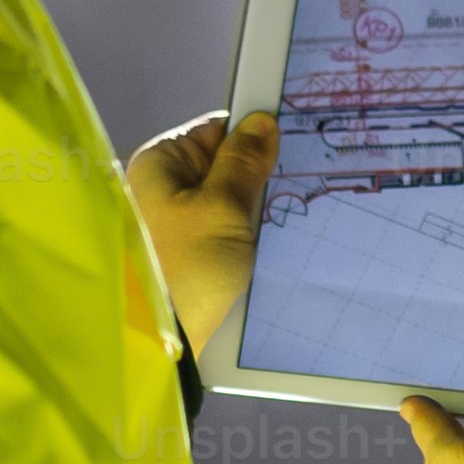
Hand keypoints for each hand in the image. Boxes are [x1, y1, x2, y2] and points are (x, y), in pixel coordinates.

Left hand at [125, 110, 277, 337]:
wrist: (158, 344)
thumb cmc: (185, 266)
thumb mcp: (222, 210)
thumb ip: (244, 163)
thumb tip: (262, 119)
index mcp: (159, 165)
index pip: (216, 132)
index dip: (255, 138)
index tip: (298, 145)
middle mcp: (159, 190)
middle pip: (222, 170)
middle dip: (258, 179)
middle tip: (305, 183)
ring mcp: (170, 227)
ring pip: (225, 206)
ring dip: (254, 213)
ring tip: (297, 215)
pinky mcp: (183, 260)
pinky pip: (220, 236)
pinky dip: (244, 239)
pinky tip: (274, 245)